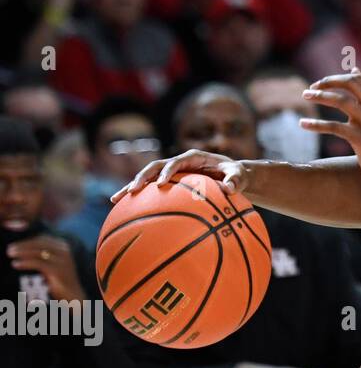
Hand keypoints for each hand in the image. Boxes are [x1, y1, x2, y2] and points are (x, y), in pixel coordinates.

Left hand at [7, 234, 84, 300]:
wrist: (73, 294)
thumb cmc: (59, 280)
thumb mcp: (53, 264)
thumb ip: (43, 256)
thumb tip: (23, 249)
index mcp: (63, 247)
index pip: (43, 239)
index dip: (27, 241)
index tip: (15, 245)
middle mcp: (64, 251)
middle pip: (39, 243)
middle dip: (22, 245)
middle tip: (9, 249)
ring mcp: (62, 260)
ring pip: (37, 252)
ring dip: (21, 252)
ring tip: (10, 255)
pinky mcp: (58, 270)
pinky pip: (38, 263)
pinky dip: (25, 262)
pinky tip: (16, 264)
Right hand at [114, 150, 248, 202]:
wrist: (231, 175)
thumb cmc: (235, 174)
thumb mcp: (238, 175)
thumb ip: (235, 179)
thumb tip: (229, 188)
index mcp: (193, 157)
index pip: (175, 162)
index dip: (168, 171)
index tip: (161, 184)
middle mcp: (178, 162)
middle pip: (155, 167)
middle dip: (143, 177)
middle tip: (134, 191)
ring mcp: (171, 172)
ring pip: (147, 177)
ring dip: (132, 187)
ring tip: (115, 200)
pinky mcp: (168, 182)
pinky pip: (150, 189)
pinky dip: (137, 197)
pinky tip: (123, 210)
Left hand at [301, 71, 360, 188]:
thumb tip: (355, 71)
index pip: (359, 80)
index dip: (337, 79)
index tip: (322, 84)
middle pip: (351, 84)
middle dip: (329, 82)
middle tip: (312, 87)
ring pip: (341, 101)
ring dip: (320, 96)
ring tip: (305, 96)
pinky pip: (334, 127)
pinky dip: (316, 124)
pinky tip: (303, 124)